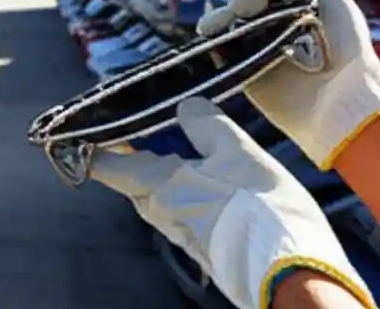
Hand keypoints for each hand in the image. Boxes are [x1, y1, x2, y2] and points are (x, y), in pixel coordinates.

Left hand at [92, 98, 373, 308]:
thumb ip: (206, 125)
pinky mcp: (202, 241)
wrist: (292, 272)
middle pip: (134, 173)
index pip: (103, 163)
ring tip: (196, 137)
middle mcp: (158, 212)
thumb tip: (185, 107)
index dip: (91, 141)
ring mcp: (180, 230)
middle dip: (142, 146)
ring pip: (162, 189)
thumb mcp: (236, 152)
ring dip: (172, 163)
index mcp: (154, 186)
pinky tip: (218, 171)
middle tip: (160, 117)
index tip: (87, 122)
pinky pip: (184, 204)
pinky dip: (191, 183)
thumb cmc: (260, 211)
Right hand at [196, 0, 379, 170]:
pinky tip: (211, 30)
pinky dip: (212, 38)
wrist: (343, 106)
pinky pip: (222, 52)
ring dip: (227, 13)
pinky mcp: (246, 76)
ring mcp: (260, 53)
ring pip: (231, 23)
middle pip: (250, 1)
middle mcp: (279, 31)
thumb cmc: (350, 57)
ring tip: (234, 15)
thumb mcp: (339, 7)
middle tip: (254, 2)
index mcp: (303, 13)